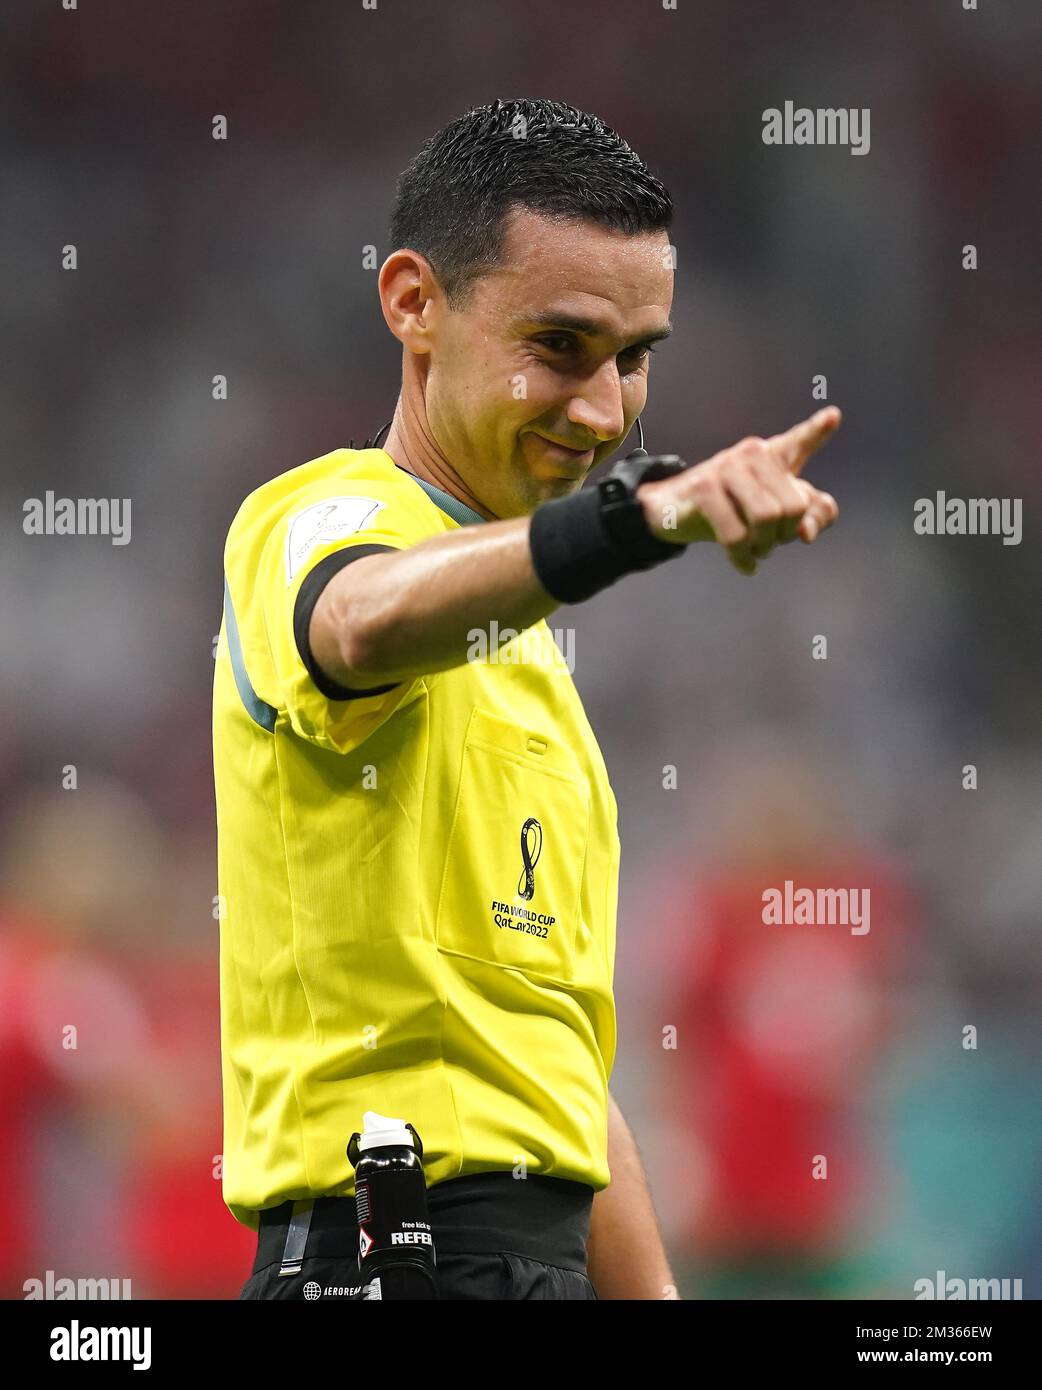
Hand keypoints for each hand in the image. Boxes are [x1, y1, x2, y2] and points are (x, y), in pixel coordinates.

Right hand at [638, 406, 841, 574]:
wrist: (674, 510)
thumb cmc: (732, 509)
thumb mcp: (776, 514)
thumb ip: (811, 517)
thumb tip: (806, 532)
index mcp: (772, 455)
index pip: (799, 442)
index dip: (817, 431)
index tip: (833, 417)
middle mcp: (752, 453)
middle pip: (793, 506)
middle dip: (786, 535)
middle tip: (772, 543)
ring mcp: (726, 467)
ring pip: (766, 517)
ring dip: (765, 546)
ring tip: (758, 551)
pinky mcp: (703, 488)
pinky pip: (736, 534)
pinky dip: (743, 557)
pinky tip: (746, 565)